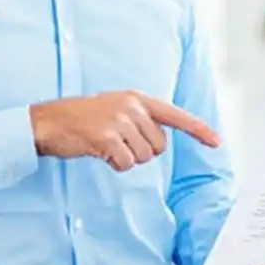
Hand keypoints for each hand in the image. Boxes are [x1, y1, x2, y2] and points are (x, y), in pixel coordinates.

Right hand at [30, 91, 218, 170]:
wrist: (48, 122)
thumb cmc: (81, 119)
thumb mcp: (114, 110)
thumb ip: (139, 120)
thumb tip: (159, 143)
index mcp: (136, 99)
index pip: (175, 115)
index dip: (198, 130)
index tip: (216, 142)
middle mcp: (132, 107)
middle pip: (159, 146)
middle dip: (141, 152)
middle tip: (117, 143)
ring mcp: (119, 121)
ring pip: (143, 158)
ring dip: (126, 159)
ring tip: (105, 145)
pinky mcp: (107, 138)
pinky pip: (126, 165)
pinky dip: (114, 165)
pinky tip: (99, 152)